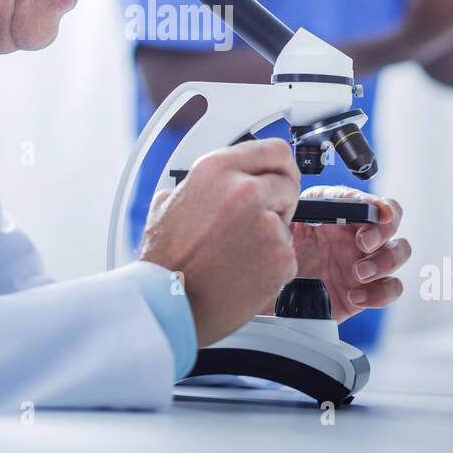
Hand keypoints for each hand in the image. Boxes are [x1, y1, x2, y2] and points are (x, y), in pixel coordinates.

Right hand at [138, 139, 299, 346]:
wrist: (168, 303)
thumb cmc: (165, 260)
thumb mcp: (169, 203)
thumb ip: (202, 185)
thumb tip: (218, 181)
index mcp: (217, 170)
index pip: (273, 150)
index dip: (279, 166)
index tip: (282, 175)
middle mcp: (244, 191)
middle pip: (287, 184)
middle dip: (277, 202)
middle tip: (257, 222)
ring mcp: (265, 224)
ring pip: (286, 223)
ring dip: (269, 237)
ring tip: (237, 255)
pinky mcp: (280, 257)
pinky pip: (287, 255)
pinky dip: (271, 266)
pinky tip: (244, 272)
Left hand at [282, 185, 409, 321]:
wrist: (270, 291)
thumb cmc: (277, 252)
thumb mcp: (283, 226)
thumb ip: (297, 211)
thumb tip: (304, 200)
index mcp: (339, 212)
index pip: (368, 200)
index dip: (377, 204)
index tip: (376, 211)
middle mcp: (356, 234)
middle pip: (392, 221)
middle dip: (383, 231)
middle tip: (363, 243)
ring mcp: (365, 261)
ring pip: (399, 252)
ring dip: (385, 261)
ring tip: (358, 273)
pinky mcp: (367, 291)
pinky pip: (390, 289)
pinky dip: (380, 293)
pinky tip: (356, 296)